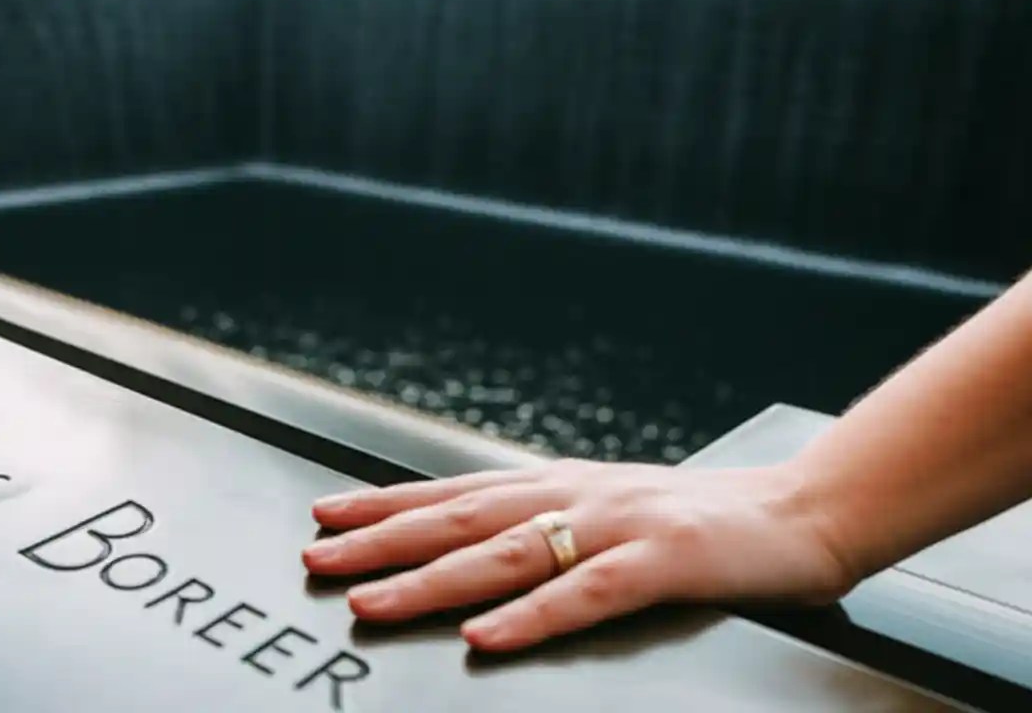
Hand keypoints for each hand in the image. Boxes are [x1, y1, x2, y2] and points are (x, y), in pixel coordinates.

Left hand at [301, 459, 855, 651]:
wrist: (800, 510)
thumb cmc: (700, 518)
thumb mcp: (609, 507)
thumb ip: (548, 520)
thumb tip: (478, 541)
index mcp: (559, 484)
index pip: (454, 493)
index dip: (386, 505)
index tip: (327, 515)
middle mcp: (575, 495)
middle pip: (461, 519)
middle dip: (382, 540)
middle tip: (318, 556)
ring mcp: (618, 524)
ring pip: (508, 553)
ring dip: (435, 580)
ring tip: (374, 601)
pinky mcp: (664, 559)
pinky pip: (588, 593)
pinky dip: (534, 615)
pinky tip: (488, 635)